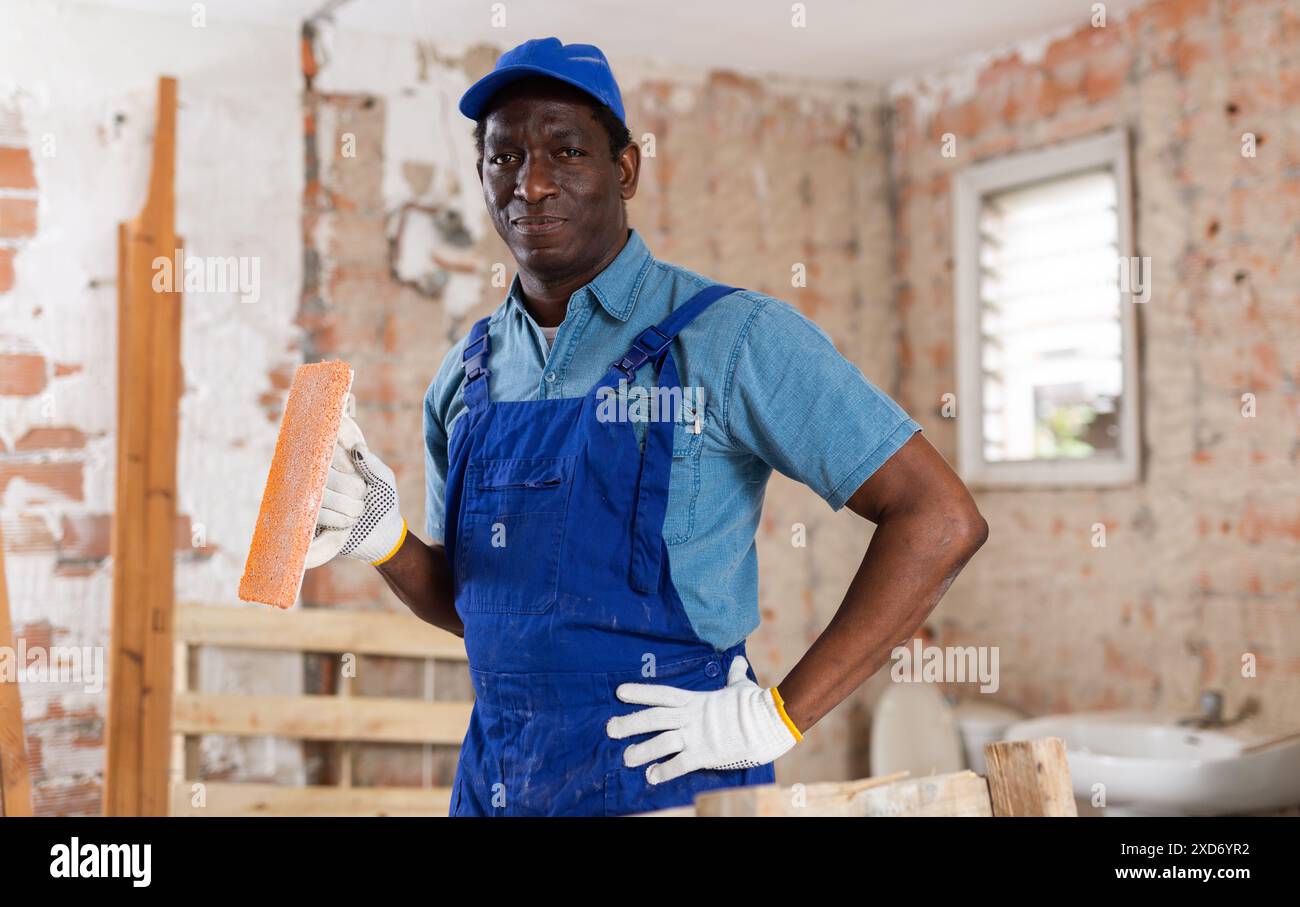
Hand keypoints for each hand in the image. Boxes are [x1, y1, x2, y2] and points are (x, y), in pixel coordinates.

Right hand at [304, 413, 406, 567]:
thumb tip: (357, 448)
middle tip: (362, 494)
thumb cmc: (382, 500)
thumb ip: (371, 463)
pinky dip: (339, 519)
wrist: (381, 534)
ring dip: (348, 505)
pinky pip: (317, 514)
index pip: (326, 449)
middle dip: (351, 486)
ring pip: (321, 494)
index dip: (341, 460)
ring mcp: (309, 497)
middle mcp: (317, 476)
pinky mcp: (308, 518)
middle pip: (323, 472)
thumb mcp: (383, 479)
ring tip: (358, 510)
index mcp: (334, 460)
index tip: (354, 472)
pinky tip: (349, 522)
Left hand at [605, 656, 800, 784]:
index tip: (619, 692)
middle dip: (630, 723)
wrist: (770, 720)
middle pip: (654, 718)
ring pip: (662, 742)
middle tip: (610, 728)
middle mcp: (691, 717)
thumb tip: (738, 660)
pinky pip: (680, 764)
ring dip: (642, 750)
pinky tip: (651, 777)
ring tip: (626, 757)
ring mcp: (697, 736)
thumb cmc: (754, 702)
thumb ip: (734, 674)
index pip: (662, 694)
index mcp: (695, 701)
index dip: (640, 692)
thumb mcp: (740, 685)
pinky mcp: (705, 754)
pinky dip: (664, 770)